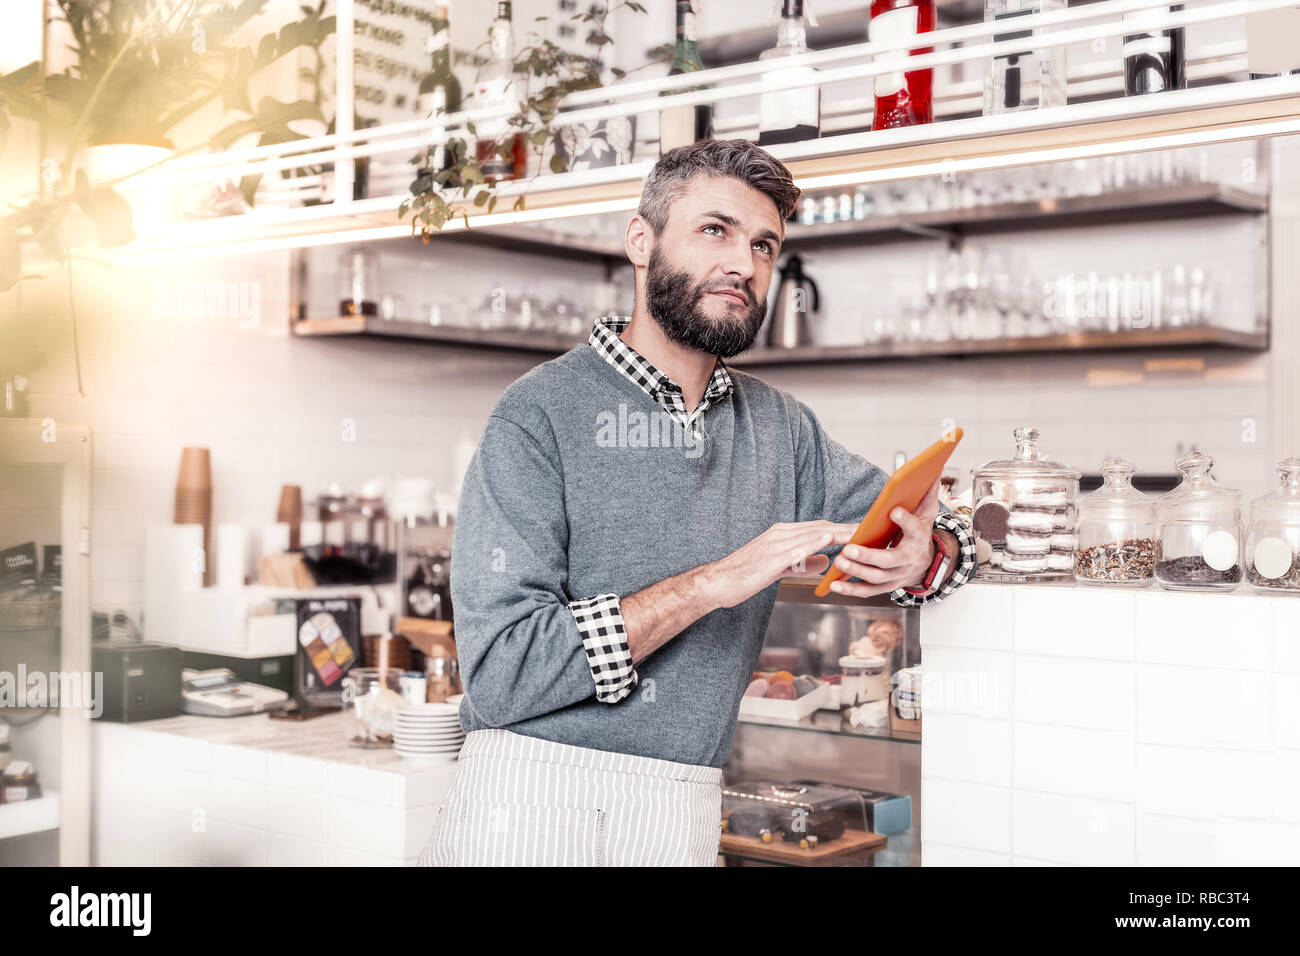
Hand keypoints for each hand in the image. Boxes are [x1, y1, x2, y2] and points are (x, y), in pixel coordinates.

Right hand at [698, 520, 860, 609]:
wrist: (718, 582)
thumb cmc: (745, 576)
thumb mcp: (780, 568)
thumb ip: (802, 563)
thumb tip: (825, 561)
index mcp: (783, 535)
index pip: (818, 528)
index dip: (841, 528)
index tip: (862, 529)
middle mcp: (781, 534)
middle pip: (820, 527)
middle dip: (847, 528)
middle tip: (871, 528)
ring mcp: (776, 544)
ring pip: (813, 534)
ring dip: (838, 533)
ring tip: (860, 533)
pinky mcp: (771, 558)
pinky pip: (797, 548)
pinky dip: (815, 542)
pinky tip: (829, 539)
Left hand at [827, 476, 942, 598]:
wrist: (925, 563)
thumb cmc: (920, 532)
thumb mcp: (927, 512)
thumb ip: (928, 491)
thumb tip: (934, 466)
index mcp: (918, 538)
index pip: (914, 529)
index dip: (905, 520)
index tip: (894, 510)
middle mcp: (908, 560)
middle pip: (889, 560)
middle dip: (869, 556)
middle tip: (850, 548)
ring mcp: (896, 576)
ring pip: (877, 577)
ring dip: (857, 570)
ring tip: (840, 560)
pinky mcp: (885, 586)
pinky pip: (867, 591)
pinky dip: (851, 590)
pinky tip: (834, 585)